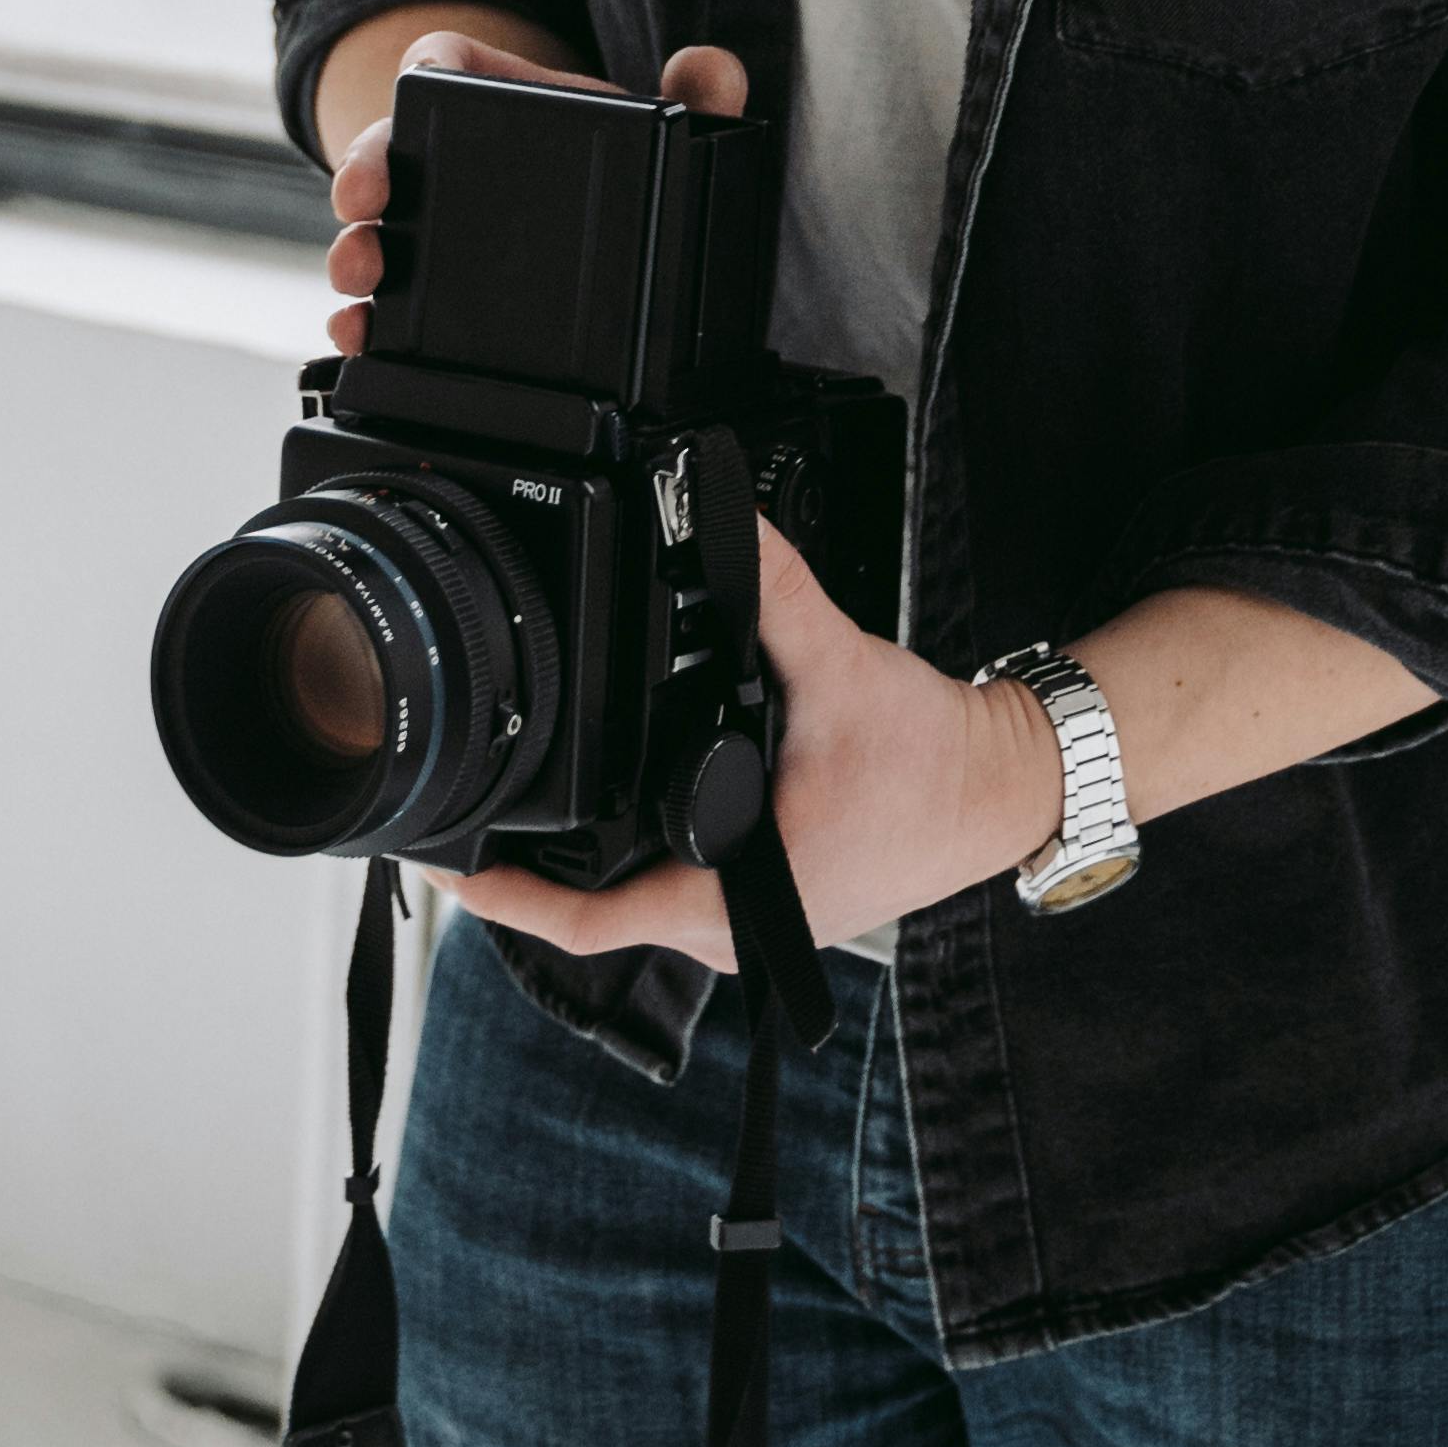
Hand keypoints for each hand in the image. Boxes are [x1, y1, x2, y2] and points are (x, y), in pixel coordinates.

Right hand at [324, 26, 746, 355]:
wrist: (614, 232)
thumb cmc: (620, 164)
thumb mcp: (659, 129)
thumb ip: (696, 97)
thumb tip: (714, 67)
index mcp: (495, 99)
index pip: (442, 60)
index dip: (424, 66)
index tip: (415, 87)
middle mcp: (448, 161)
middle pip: (385, 150)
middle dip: (362, 175)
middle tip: (364, 208)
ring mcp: (431, 226)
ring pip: (373, 229)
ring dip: (356, 252)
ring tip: (359, 282)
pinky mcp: (428, 290)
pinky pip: (384, 302)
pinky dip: (365, 322)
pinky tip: (361, 339)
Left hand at [430, 515, 1063, 969]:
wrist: (999, 789)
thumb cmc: (934, 766)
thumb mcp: (842, 670)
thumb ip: (778, 594)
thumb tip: (728, 518)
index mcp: (734, 901)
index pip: (587, 922)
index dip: (505, 899)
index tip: (448, 865)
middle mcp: (731, 928)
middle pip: (594, 915)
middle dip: (526, 873)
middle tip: (463, 817)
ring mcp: (745, 920)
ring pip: (630, 902)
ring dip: (576, 864)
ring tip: (513, 813)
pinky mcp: (761, 896)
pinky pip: (666, 885)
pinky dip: (626, 852)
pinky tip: (602, 808)